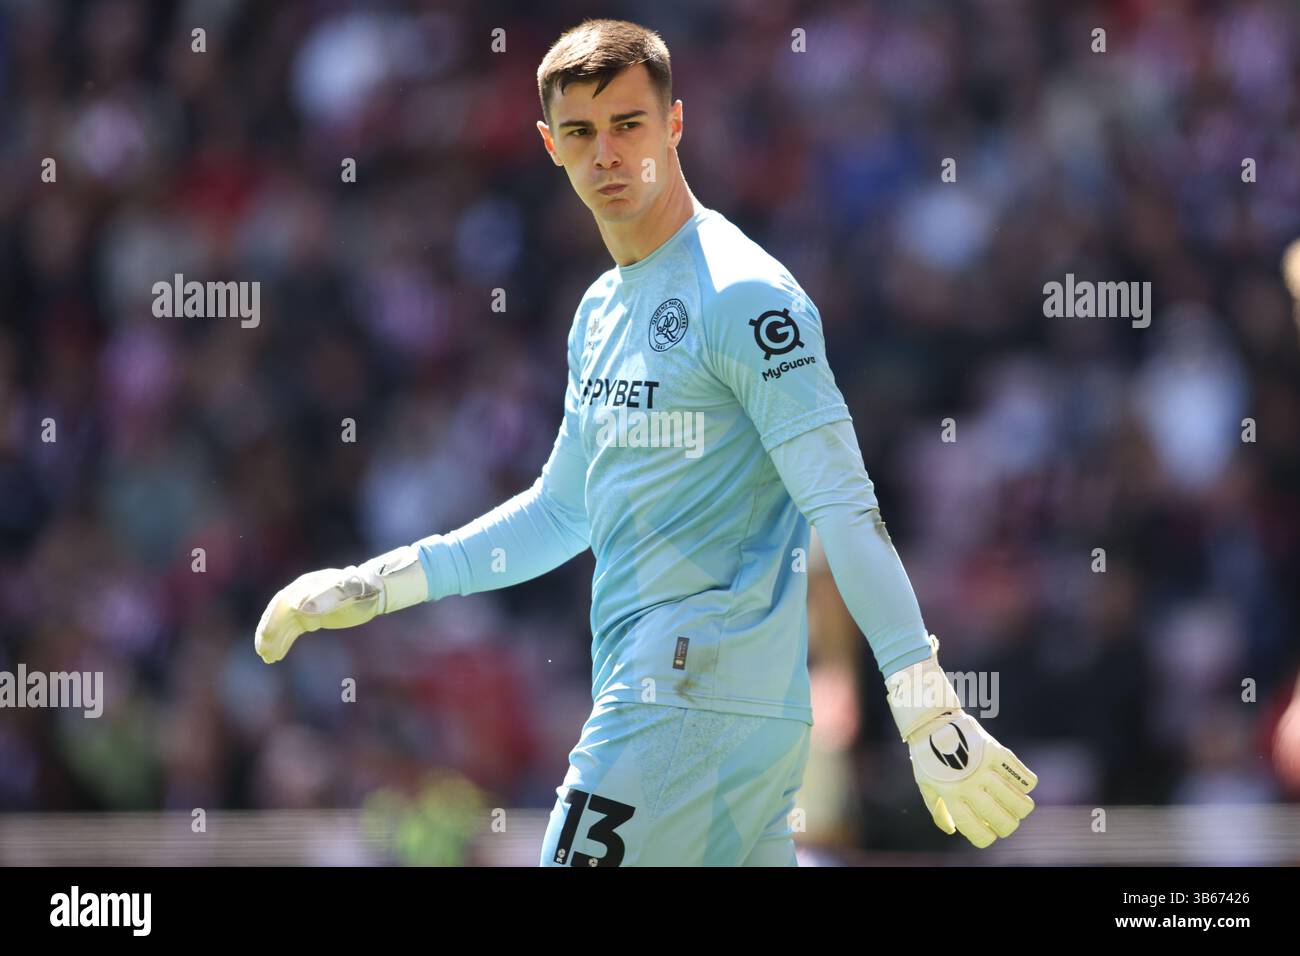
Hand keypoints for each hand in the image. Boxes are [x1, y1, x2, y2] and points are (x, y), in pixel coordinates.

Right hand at [254, 566, 382, 663]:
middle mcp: (302, 595)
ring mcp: (305, 606)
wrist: (374, 592)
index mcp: (307, 586)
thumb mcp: (348, 593)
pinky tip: (277, 655)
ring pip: (283, 625)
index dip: (273, 620)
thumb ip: (327, 597)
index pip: (283, 603)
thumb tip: (299, 607)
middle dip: (269, 633)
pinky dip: (283, 642)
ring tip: (267, 658)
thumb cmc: (362, 591)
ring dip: (273, 640)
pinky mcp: (311, 618)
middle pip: (278, 614)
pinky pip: (292, 631)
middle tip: (262, 652)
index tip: (266, 638)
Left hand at [905, 709, 1036, 847]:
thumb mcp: (925, 783)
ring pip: (1018, 802)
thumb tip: (952, 830)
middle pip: (1001, 819)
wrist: (932, 721)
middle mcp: (968, 783)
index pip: (974, 829)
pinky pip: (1025, 777)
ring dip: (1021, 808)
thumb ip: (937, 808)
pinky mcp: (997, 751)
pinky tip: (1020, 783)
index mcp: (949, 794)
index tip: (989, 835)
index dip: (985, 838)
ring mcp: (984, 767)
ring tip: (1017, 805)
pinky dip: (1027, 784)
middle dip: (1007, 826)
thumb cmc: (927, 755)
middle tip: (1006, 820)